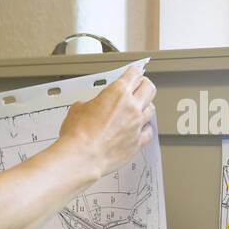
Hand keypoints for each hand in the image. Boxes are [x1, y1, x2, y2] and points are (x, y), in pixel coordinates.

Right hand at [56, 65, 156, 179]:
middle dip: (144, 85)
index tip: (134, 72)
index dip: (134, 72)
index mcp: (117, 93)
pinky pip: (149, 131)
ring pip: (151, 109)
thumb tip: (88, 108)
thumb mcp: (77, 109)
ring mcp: (137, 124)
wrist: (82, 157)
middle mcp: (131, 106)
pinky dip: (146, 128)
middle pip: (149, 88)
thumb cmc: (78, 135)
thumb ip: (89, 104)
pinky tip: (141, 129)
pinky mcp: (138, 142)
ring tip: (141, 108)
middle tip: (140, 86)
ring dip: (146, 107)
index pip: (133, 74)